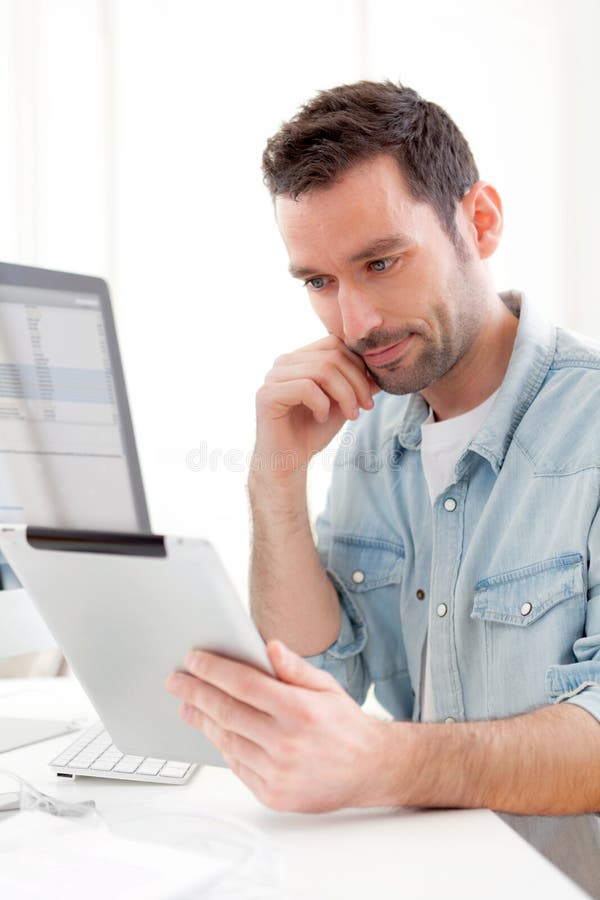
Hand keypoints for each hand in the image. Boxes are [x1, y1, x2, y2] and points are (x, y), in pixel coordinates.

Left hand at [165, 640, 392, 812]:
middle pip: (227, 711)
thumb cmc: (345, 725)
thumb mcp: (326, 686)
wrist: (370, 771)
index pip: (244, 684)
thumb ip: (294, 668)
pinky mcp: (273, 794)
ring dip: (202, 720)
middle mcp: (287, 743)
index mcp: (300, 710)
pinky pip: (237, 765)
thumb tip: (269, 646)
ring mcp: (278, 772)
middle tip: (176, 681)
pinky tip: (214, 730)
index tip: (193, 660)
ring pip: (227, 740)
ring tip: (188, 705)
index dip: (213, 670)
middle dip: (195, 692)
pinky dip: (222, 744)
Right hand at [253, 335, 379, 474]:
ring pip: (322, 370)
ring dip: (345, 395)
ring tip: (350, 415)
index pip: (335, 344)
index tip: (370, 395)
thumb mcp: (343, 403)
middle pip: (332, 356)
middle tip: (366, 407)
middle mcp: (284, 362)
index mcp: (300, 358)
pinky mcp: (267, 394)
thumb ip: (358, 383)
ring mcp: (273, 376)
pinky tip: (321, 418)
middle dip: (357, 382)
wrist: (288, 461)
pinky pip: (306, 388)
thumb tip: (381, 365)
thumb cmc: (313, 431)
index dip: (359, 365)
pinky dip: (322, 405)